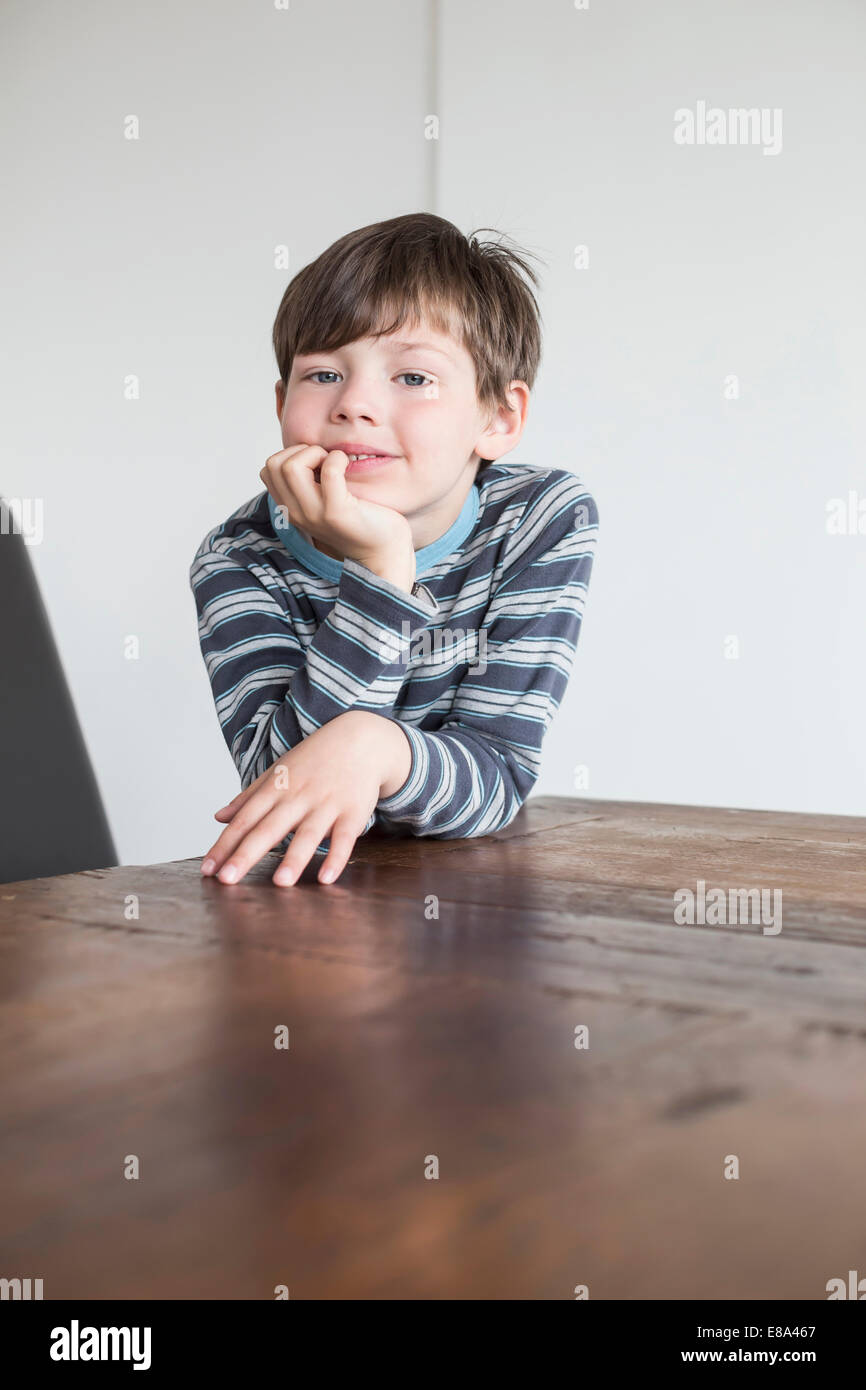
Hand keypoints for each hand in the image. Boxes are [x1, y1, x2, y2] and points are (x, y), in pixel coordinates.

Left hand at [199, 711, 409, 887]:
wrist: (360, 738)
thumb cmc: (314, 760)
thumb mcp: (278, 772)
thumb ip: (249, 797)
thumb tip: (219, 817)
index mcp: (275, 788)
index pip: (244, 820)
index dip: (225, 845)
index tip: (208, 869)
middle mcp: (298, 797)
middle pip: (268, 829)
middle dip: (246, 855)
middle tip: (226, 880)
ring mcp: (326, 804)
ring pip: (308, 835)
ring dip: (294, 859)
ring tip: (280, 884)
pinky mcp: (353, 811)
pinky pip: (345, 838)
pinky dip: (337, 857)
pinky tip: (326, 878)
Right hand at [260, 444, 414, 580]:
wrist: (383, 550)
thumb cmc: (359, 517)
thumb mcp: (322, 499)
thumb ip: (308, 481)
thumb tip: (305, 447)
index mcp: (289, 509)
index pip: (267, 470)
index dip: (290, 456)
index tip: (315, 463)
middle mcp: (296, 514)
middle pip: (275, 465)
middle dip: (301, 451)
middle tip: (325, 461)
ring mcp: (315, 515)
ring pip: (291, 467)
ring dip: (316, 453)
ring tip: (335, 463)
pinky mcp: (338, 513)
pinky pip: (329, 472)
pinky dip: (338, 459)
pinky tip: (348, 465)